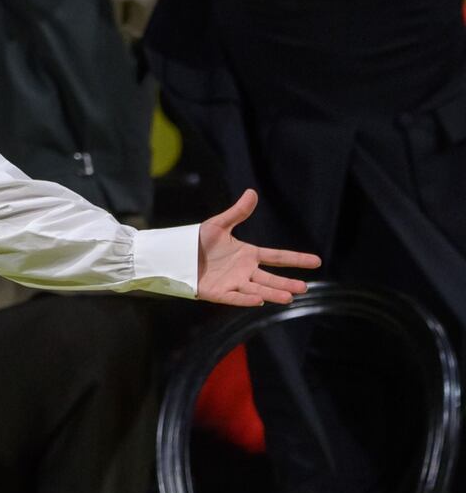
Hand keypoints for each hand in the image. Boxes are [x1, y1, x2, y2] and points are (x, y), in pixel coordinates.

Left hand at [195, 188, 319, 305]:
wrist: (175, 254)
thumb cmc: (196, 240)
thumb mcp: (218, 225)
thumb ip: (237, 212)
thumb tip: (252, 192)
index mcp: (247, 254)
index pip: (277, 257)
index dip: (296, 259)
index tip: (316, 261)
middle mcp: (244, 271)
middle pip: (270, 279)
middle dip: (287, 283)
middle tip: (304, 288)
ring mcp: (232, 283)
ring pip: (257, 290)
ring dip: (272, 293)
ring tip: (288, 297)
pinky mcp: (218, 292)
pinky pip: (234, 297)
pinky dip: (245, 299)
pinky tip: (259, 300)